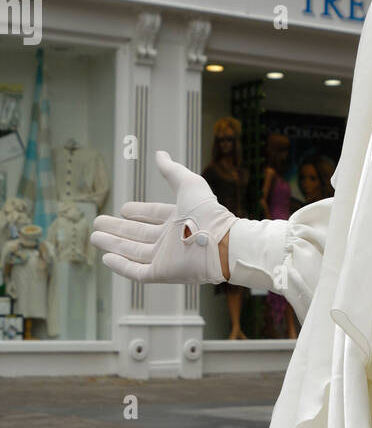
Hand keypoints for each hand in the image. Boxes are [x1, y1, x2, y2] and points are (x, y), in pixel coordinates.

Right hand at [90, 151, 236, 285]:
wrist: (219, 242)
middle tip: (98, 222)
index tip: (123, 209)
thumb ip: (172, 170)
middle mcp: (170, 239)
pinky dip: (121, 266)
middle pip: (138, 235)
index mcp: (178, 219)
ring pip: (133, 251)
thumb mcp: (188, 184)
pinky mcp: (162, 273)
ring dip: (113, 244)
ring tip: (94, 237)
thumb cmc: (208, 212)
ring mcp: (166, 257)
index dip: (139, 212)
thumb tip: (160, 154)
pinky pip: (137, 271)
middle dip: (118, 229)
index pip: (154, 215)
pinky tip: (106, 258)